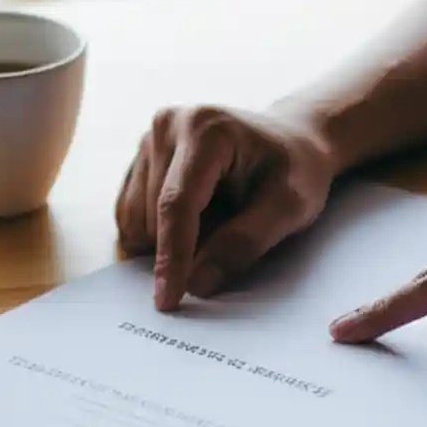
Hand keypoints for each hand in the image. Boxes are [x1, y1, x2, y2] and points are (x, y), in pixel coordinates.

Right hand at [115, 105, 335, 310]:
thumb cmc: (296, 170)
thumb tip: (196, 284)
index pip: (176, 204)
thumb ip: (244, 244)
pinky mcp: (139, 159)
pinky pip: (130, 216)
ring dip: (167, 242)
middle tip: (227, 241)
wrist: (292, 139)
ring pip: (135, 220)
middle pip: (153, 216)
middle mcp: (168, 126)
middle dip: (179, 250)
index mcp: (206, 130)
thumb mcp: (290, 208)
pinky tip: (193, 223)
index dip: (171, 257)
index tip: (168, 300)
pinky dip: (156, 235)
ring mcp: (148, 140)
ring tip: (216, 223)